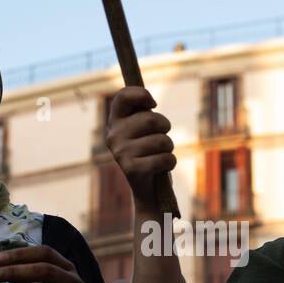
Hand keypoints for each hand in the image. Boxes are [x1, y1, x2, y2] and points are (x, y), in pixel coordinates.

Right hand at [106, 87, 175, 214]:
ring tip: (160, 154)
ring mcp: (121, 153)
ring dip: (169, 147)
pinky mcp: (131, 170)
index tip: (153, 104)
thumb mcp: (143, 128)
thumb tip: (149, 101)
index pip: (123, 96)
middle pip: (151, 119)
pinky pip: (164, 159)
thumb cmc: (149, 151)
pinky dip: (170, 162)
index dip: (141, 95)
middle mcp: (113, 136)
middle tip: (161, 137)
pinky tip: (162, 167)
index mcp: (114, 122)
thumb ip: (143, 112)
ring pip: (162, 141)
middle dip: (165, 127)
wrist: (146, 188)